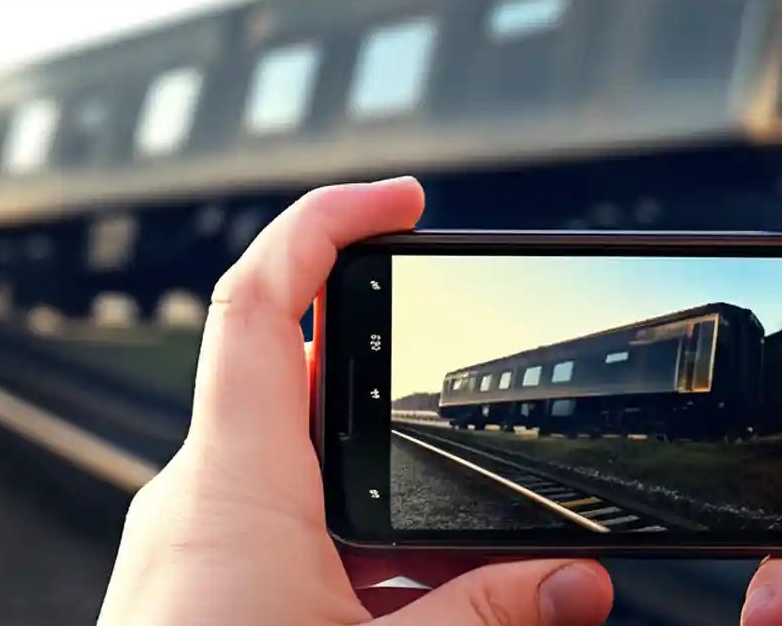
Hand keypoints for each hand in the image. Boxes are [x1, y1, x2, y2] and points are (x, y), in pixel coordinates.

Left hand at [98, 177, 612, 625]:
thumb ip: (484, 614)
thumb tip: (578, 584)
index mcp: (233, 481)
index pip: (266, 297)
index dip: (330, 220)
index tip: (402, 198)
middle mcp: (205, 494)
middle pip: (307, 377)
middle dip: (402, 382)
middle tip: (478, 397)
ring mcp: (203, 538)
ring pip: (311, 463)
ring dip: (395, 483)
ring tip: (472, 545)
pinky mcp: (210, 581)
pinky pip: (294, 520)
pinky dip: (367, 538)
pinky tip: (419, 595)